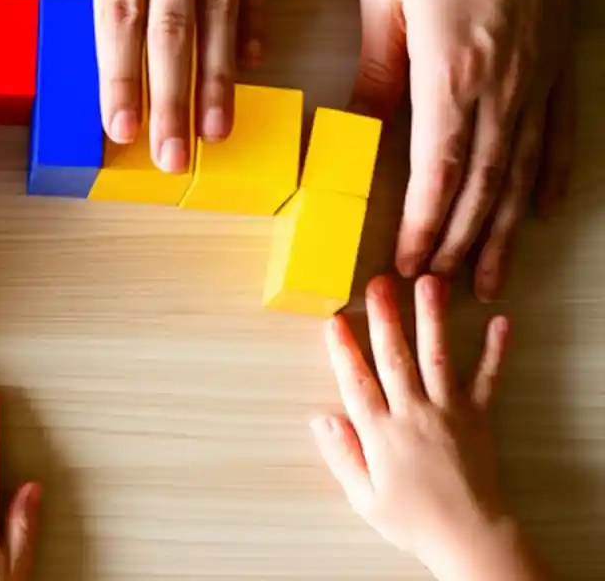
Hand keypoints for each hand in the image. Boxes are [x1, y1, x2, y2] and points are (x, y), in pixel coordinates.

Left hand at [10, 0, 280, 172]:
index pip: (119, 11)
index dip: (119, 75)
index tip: (118, 128)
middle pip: (172, 24)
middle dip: (169, 98)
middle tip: (171, 157)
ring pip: (223, 5)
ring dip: (217, 74)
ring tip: (214, 129)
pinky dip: (259, 13)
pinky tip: (250, 60)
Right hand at [313, 275, 543, 579]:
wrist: (468, 535)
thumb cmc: (412, 521)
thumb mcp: (364, 496)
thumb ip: (342, 455)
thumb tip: (320, 418)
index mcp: (380, 433)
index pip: (356, 381)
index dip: (343, 349)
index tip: (333, 319)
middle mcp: (413, 413)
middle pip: (394, 358)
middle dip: (385, 318)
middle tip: (379, 284)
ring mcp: (448, 411)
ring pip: (436, 357)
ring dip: (432, 318)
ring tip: (429, 284)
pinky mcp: (477, 417)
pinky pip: (486, 379)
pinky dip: (494, 351)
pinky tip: (498, 323)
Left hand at [349, 0, 600, 300]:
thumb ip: (376, 70)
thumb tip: (357, 125)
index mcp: (450, 78)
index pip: (436, 174)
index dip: (423, 227)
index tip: (407, 264)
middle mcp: (500, 92)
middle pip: (480, 189)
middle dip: (456, 246)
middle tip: (438, 289)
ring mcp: (535, 83)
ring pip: (519, 177)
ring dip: (502, 233)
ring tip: (490, 278)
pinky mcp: (556, 67)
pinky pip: (557, 138)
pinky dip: (549, 180)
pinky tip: (543, 210)